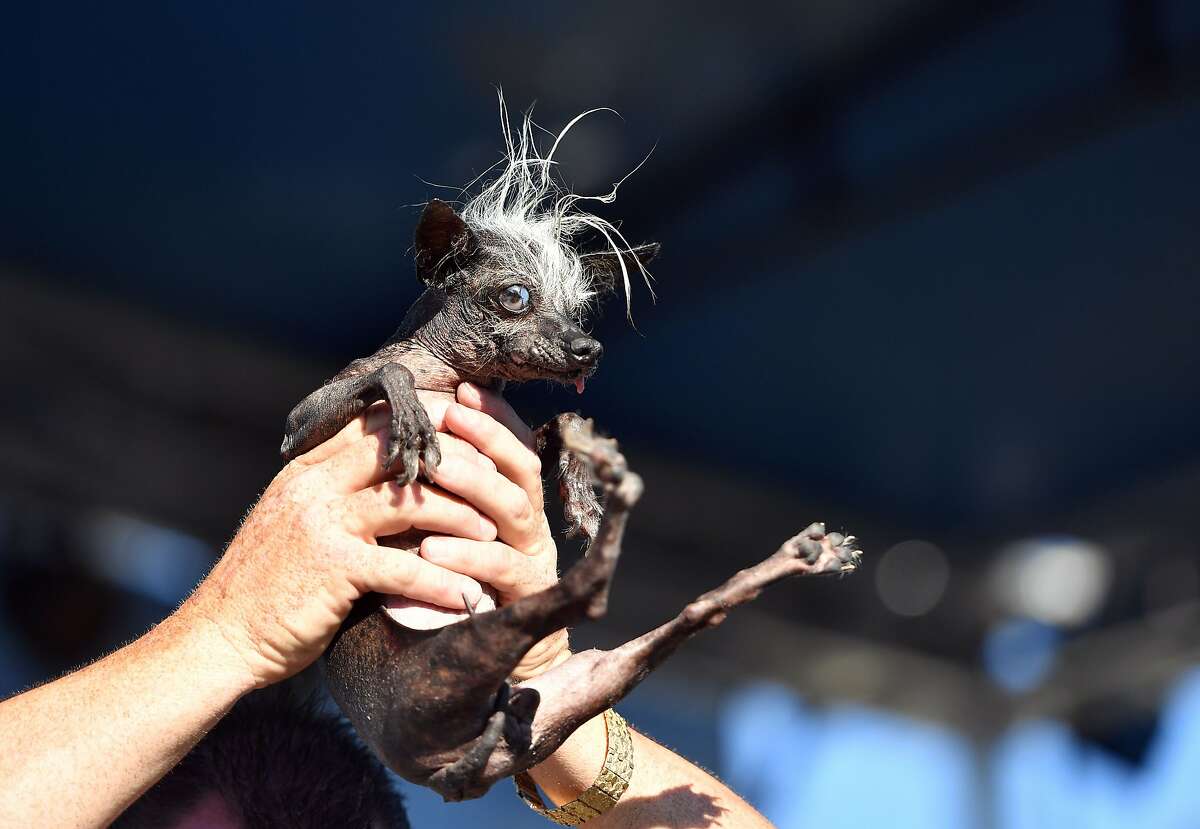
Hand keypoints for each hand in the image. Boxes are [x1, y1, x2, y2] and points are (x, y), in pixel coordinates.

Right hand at [182, 405, 497, 688]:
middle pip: (403, 453)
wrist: (218, 638)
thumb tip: (384, 475)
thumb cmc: (265, 585)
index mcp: (307, 470)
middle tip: (496, 483)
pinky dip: (443, 581)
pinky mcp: (334, 568)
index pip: (376, 426)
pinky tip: (469, 594)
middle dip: (456, 465)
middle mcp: (314, 486)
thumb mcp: (294, 521)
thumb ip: (332, 493)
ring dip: (461, 518)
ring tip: (492, 534)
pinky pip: (406, 566)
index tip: (469, 437)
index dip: (427, 427)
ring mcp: (323, 523)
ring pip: (413, 502)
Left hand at [419, 383, 570, 678]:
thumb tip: (386, 444)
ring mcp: (534, 563)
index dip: (492, 417)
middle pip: (521, 469)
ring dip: (476, 487)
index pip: (513, 447)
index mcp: (512, 506)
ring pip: (516, 511)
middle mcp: (530, 528)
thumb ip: (428, 498)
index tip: (459, 389)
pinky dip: (467, 556)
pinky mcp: (526, 603)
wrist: (478, 674)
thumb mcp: (437, 537)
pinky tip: (431, 549)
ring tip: (435, 472)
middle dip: (486, 438)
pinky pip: (503, 571)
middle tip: (449, 415)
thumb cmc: (446, 595)